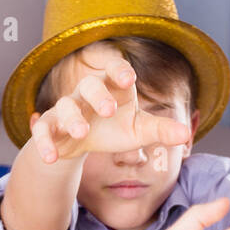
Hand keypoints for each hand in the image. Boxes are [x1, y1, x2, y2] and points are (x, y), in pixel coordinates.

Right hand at [28, 44, 191, 162]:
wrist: (79, 145)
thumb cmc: (112, 130)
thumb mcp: (137, 131)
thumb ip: (160, 130)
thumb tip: (186, 134)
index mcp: (110, 88)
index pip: (113, 70)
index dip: (118, 71)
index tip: (128, 78)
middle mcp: (86, 94)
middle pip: (88, 85)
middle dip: (97, 95)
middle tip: (108, 110)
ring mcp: (66, 109)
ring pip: (65, 106)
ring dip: (73, 118)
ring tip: (82, 133)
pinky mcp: (49, 127)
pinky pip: (43, 131)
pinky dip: (45, 144)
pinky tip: (50, 158)